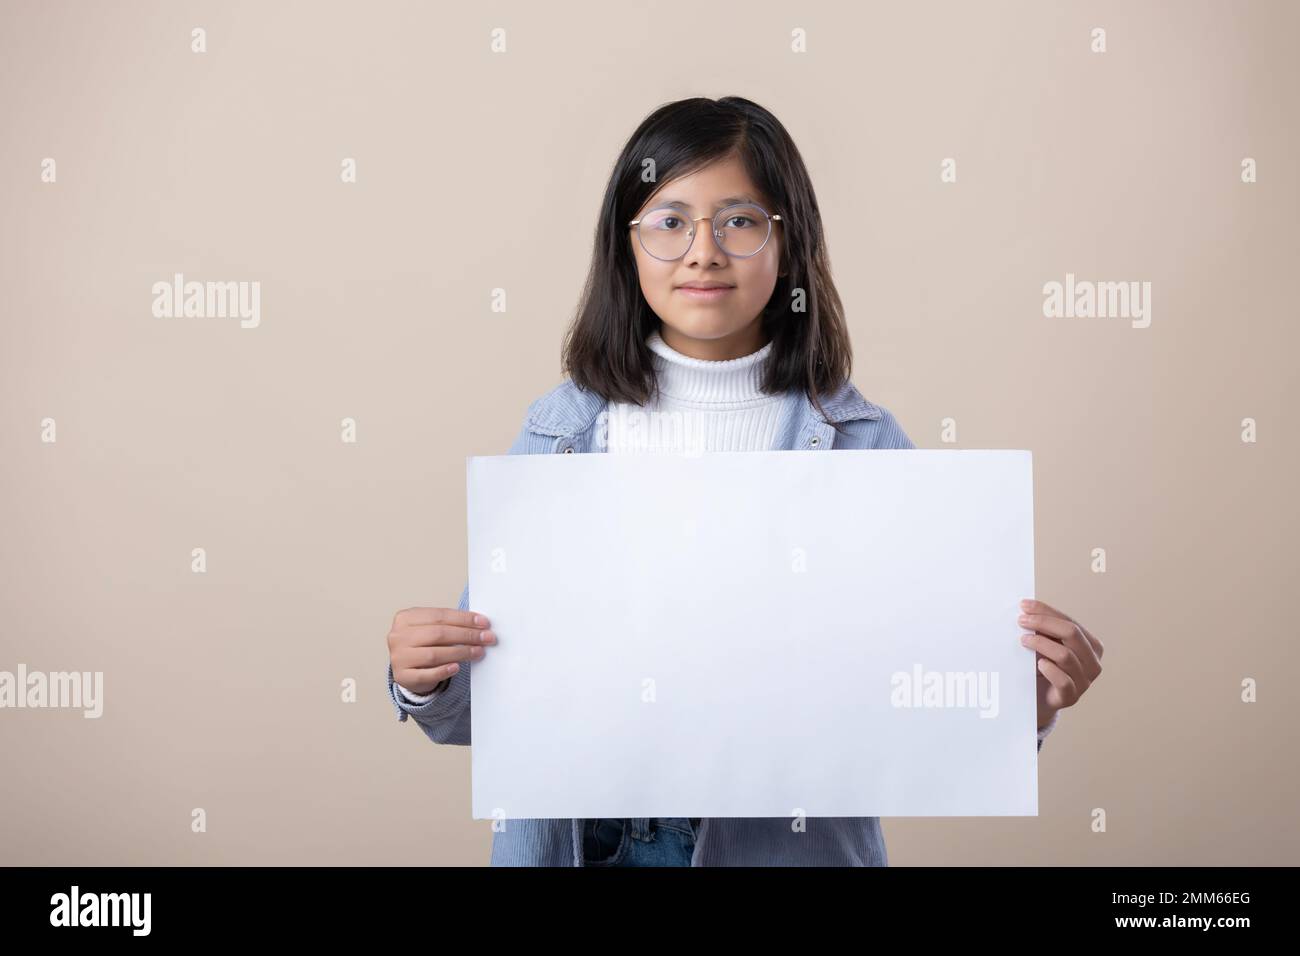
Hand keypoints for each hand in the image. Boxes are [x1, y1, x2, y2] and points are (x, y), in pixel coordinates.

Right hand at [388, 607, 496, 695]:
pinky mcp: (402, 676)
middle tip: (486, 638)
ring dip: (461, 653)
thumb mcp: (431, 627)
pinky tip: (457, 668)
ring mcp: (398, 657)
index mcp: (405, 618)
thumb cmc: (423, 644)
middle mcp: (398, 636)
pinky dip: (443, 671)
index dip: (464, 619)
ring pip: (434, 654)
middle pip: (438, 634)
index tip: (484, 623)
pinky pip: (425, 675)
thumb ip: (450, 624)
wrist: (407, 668)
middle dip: (466, 635)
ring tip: (478, 652)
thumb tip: (480, 624)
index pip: (440, 615)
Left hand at [1017, 598, 1103, 730]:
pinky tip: (1038, 664)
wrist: (1038, 699)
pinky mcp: (1071, 697)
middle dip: (1043, 623)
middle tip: (1021, 621)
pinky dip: (1050, 670)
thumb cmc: (1043, 667)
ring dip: (1041, 644)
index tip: (1024, 605)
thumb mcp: (1046, 644)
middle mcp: (1092, 663)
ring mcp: (1084, 681)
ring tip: (1024, 640)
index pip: (1070, 622)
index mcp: (1091, 646)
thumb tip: (1027, 610)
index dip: (1047, 612)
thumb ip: (1044, 629)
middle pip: (1072, 634)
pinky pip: (1063, 681)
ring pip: (1066, 656)